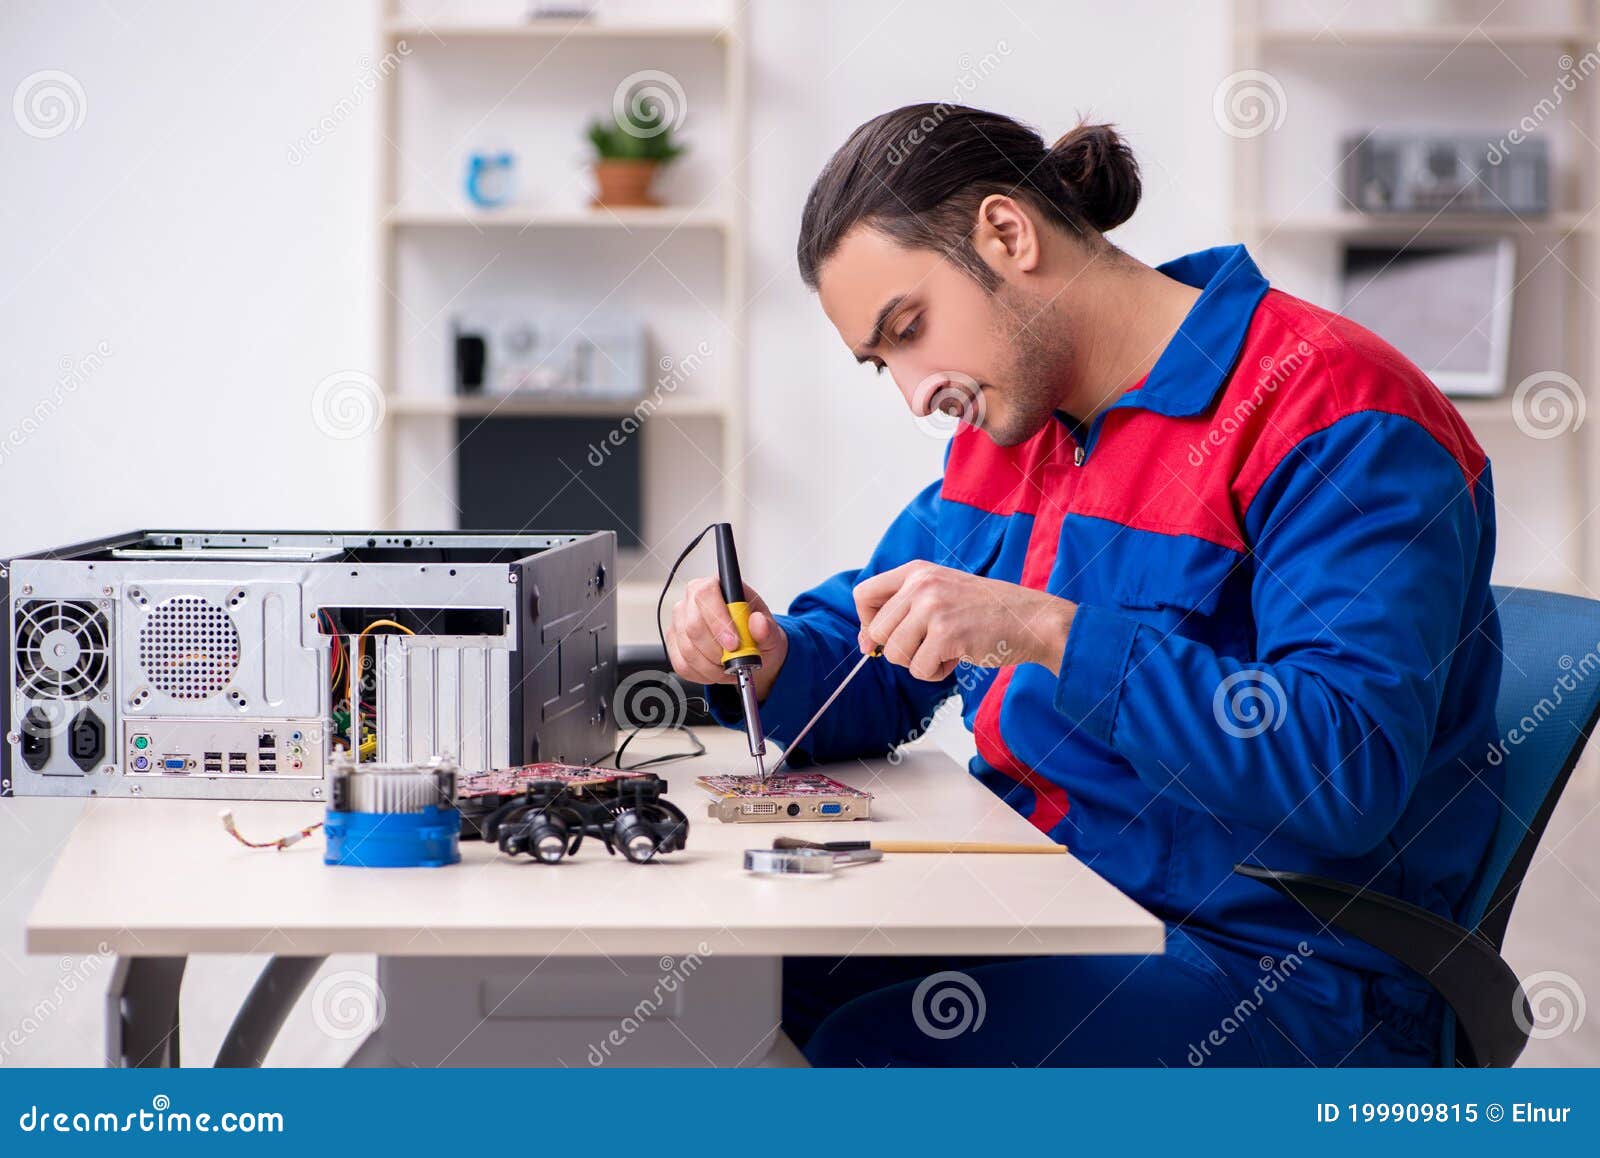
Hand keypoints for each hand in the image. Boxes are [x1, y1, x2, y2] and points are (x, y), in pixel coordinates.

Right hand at [665, 576, 787, 698]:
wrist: (750, 651)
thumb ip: (766, 628)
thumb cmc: (756, 634)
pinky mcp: (674, 642)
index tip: (734, 644)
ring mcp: (680, 621)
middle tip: (734, 661)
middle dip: (717, 651)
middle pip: (693, 625)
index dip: (718, 622)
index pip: (706, 595)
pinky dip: (702, 674)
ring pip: (688, 649)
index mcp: (716, 586)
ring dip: (712, 667)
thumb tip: (758, 623)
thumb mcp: (770, 631)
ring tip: (729, 668)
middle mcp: (692, 600)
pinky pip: (682, 664)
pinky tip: (716, 671)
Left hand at [853, 561, 1075, 680]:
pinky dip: (937, 673)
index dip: (866, 623)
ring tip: (947, 649)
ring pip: (895, 654)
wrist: (1032, 620)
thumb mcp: (941, 593)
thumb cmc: (987, 612)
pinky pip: (920, 670)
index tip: (882, 638)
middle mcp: (920, 585)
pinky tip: (958, 657)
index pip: (862, 594)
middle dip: (899, 650)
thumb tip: (865, 644)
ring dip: (919, 662)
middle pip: (876, 632)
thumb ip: (903, 610)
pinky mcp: (947, 634)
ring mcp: (933, 608)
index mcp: (916, 571)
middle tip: (929, 646)